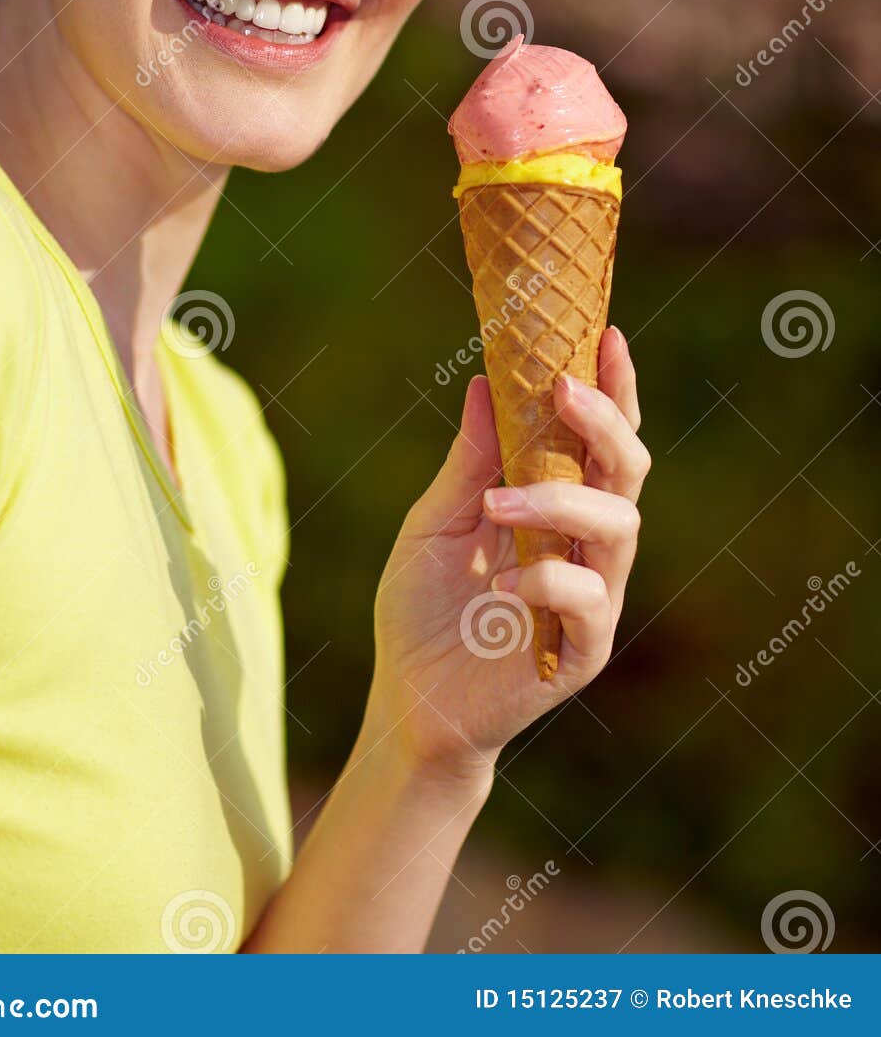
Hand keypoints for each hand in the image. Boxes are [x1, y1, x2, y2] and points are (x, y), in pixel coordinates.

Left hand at [366, 328, 649, 786]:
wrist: (408, 702)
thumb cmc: (421, 609)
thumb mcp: (433, 522)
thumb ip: (467, 462)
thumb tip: (482, 381)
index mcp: (558, 505)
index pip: (600, 439)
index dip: (613, 388)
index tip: (604, 335)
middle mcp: (587, 543)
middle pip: (628, 469)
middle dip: (605, 422)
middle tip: (563, 389)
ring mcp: (592, 595)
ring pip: (618, 525)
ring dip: (560, 498)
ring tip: (498, 501)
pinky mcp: (582, 648)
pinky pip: (588, 600)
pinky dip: (549, 579)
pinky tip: (502, 583)